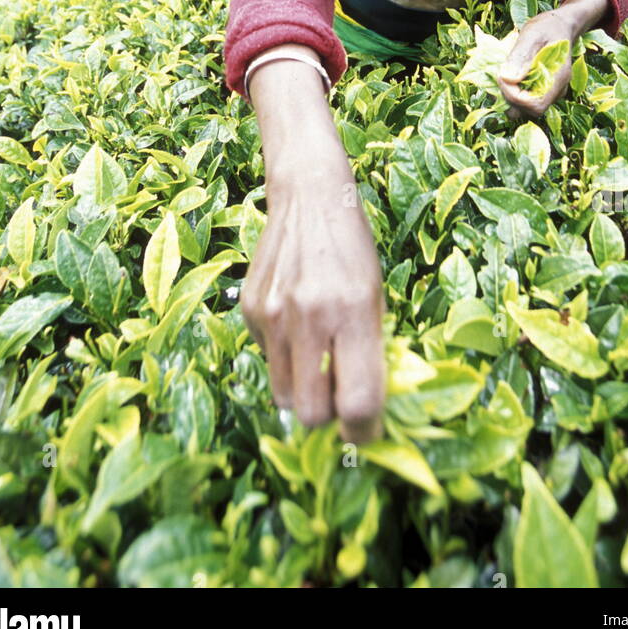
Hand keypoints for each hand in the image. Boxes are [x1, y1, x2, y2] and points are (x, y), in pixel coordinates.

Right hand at [243, 52, 385, 442]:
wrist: (309, 197)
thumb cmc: (353, 248)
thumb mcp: (376, 296)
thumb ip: (370, 353)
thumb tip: (363, 412)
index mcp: (353, 313)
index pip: (356, 402)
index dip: (364, 430)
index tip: (367, 431)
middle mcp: (310, 317)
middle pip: (311, 415)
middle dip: (329, 418)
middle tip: (342, 401)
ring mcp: (274, 315)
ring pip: (284, 397)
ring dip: (304, 392)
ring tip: (319, 361)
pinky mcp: (251, 311)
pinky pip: (267, 363)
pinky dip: (285, 360)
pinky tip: (297, 327)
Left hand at [496, 0, 607, 119]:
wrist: (559, 25)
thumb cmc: (548, 27)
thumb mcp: (533, 34)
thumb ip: (520, 55)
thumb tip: (507, 78)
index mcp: (558, 78)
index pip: (536, 105)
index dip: (515, 97)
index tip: (502, 76)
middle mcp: (556, 90)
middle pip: (529, 109)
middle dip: (508, 96)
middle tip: (499, 74)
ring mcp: (550, 92)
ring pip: (525, 107)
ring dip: (508, 95)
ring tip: (501, 74)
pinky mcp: (541, 90)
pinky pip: (524, 99)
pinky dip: (511, 92)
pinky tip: (506, 75)